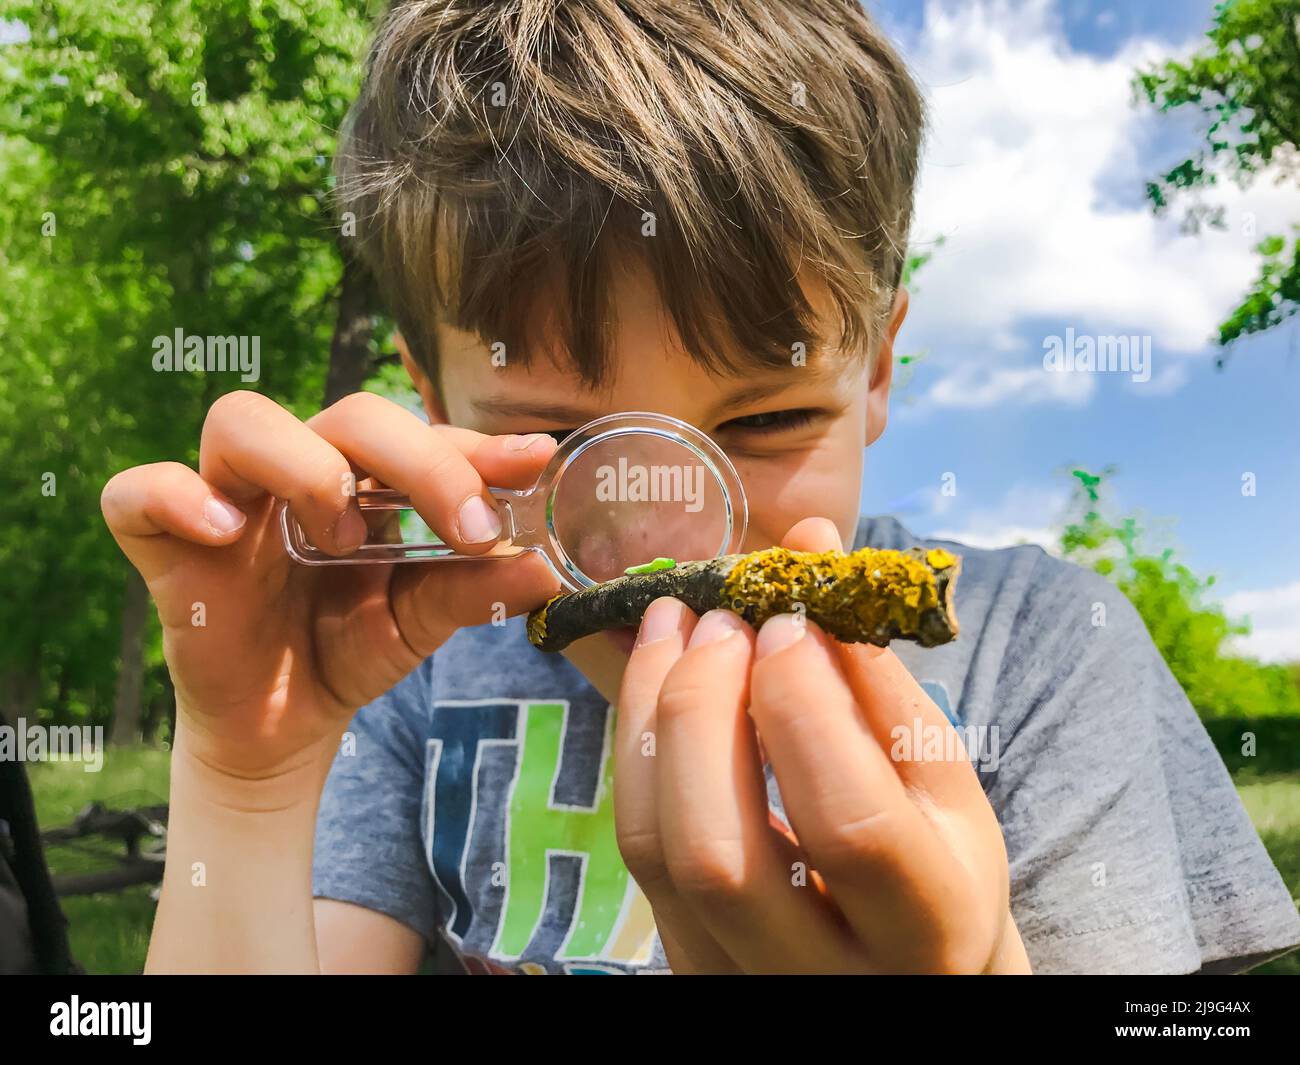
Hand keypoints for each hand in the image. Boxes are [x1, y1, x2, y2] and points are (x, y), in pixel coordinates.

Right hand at [101, 390, 560, 779]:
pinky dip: (176, 497)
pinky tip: (225, 531)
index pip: (421, 435)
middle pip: (348, 414)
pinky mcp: (164, 541)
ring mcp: (227, 497)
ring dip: (305, 465)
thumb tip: (543, 570)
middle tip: (467, 526)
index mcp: (367, 478)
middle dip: (418, 459)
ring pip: (243, 420)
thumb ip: (473, 591)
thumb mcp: (419, 623)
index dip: (476, 446)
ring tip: (343, 534)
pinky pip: (140, 492)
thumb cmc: (348, 649)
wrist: (279, 725)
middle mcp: (299, 471)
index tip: (535, 464)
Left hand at [612, 518, 1028, 973]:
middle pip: (719, 853)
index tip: (785, 620)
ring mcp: (735, 976)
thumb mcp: (941, 779)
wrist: (906, 971)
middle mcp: (819, 974)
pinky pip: (635, 847)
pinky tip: (656, 675)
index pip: (848, 823)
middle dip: (703, 711)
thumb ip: (874, 670)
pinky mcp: (684, 959)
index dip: (804, 708)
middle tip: (720, 618)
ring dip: (651, 714)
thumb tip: (809, 547)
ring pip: (656, 852)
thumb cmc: (936, 861)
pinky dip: (637, 744)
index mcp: (926, 927)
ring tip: (675, 623)